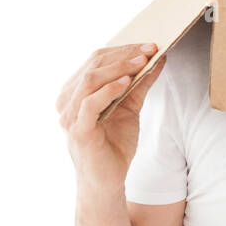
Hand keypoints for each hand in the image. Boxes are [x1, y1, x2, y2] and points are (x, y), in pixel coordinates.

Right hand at [57, 43, 162, 192]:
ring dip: (119, 67)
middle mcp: (67, 100)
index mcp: (76, 91)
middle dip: (124, 55)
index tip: (149, 45)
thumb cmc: (115, 144)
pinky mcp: (77, 129)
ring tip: (142, 61)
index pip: (96, 60)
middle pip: (93, 66)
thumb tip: (159, 59)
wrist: (108, 180)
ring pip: (91, 80)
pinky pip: (90, 103)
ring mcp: (69, 115)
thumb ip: (141, 84)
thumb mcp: (131, 107)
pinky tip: (127, 81)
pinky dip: (109, 89)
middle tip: (150, 49)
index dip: (123, 50)